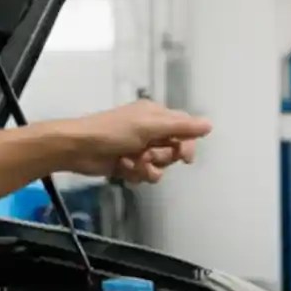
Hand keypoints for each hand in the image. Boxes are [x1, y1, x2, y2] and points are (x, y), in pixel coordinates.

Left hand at [61, 99, 211, 183]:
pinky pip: (145, 174)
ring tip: (132, 162)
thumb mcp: (150, 126)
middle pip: (173, 150)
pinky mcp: (129, 164)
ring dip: (147, 167)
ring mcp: (139, 148)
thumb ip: (181, 127)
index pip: (184, 129)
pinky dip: (136, 173)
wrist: (80, 149)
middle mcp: (150, 130)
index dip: (187, 145)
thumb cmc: (114, 132)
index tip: (185, 159)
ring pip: (160, 165)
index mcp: (156, 115)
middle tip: (148, 155)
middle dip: (161, 157)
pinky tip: (124, 168)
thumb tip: (210, 125)